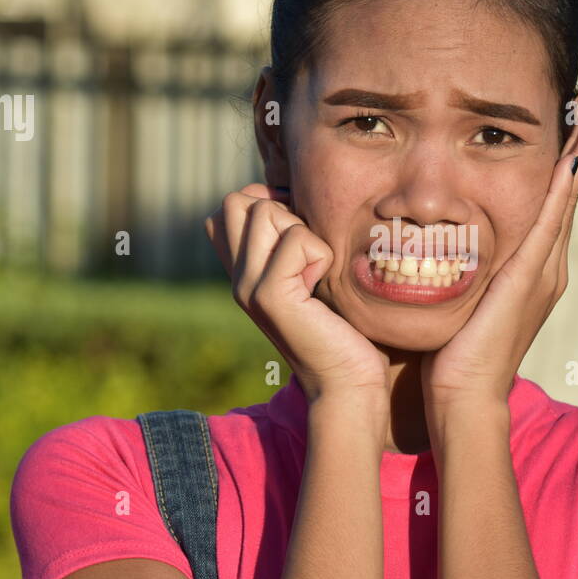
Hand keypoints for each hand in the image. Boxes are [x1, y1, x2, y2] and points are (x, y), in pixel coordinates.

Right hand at [205, 183, 388, 404]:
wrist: (349, 383)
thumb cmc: (344, 328)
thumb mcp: (313, 275)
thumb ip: (295, 241)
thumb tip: (288, 195)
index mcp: (242, 272)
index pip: (228, 207)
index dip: (267, 202)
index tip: (301, 234)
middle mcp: (237, 278)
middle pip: (236, 201)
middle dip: (280, 210)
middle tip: (307, 252)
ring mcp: (247, 287)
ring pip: (263, 211)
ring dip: (302, 231)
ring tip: (315, 271)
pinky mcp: (269, 296)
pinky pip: (296, 240)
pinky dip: (320, 254)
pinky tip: (322, 285)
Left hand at [420, 92, 577, 418]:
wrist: (461, 397)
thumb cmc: (449, 356)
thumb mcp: (457, 298)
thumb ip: (454, 268)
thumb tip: (430, 242)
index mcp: (530, 270)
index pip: (550, 204)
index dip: (562, 164)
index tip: (571, 123)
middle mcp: (546, 267)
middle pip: (567, 194)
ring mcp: (543, 272)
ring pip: (567, 199)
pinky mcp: (529, 278)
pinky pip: (551, 221)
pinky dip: (564, 186)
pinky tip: (572, 153)